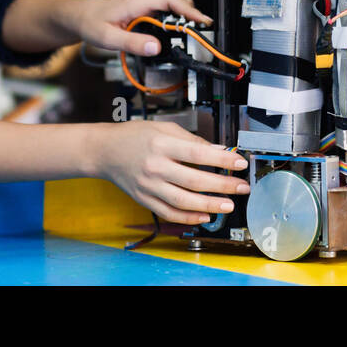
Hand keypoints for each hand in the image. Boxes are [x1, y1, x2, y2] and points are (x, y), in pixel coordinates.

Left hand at [69, 0, 211, 56]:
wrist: (80, 14)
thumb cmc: (91, 22)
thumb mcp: (108, 37)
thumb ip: (132, 43)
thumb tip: (156, 48)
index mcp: (139, 0)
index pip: (172, 0)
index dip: (190, 11)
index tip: (203, 22)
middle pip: (179, 1)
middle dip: (192, 16)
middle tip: (202, 37)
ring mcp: (147, 1)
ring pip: (175, 5)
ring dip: (186, 19)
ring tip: (193, 38)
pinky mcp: (147, 7)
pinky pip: (168, 11)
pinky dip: (177, 21)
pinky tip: (177, 36)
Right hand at [90, 120, 249, 224]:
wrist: (105, 151)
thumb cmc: (134, 136)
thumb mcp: (163, 128)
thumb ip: (191, 140)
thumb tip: (219, 150)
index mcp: (161, 144)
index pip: (198, 154)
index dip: (222, 160)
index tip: (240, 163)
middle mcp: (155, 167)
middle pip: (194, 180)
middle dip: (223, 185)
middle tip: (242, 187)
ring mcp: (149, 186)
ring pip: (184, 201)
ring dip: (210, 205)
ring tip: (228, 205)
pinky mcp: (144, 200)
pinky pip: (169, 213)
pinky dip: (189, 217)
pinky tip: (205, 216)